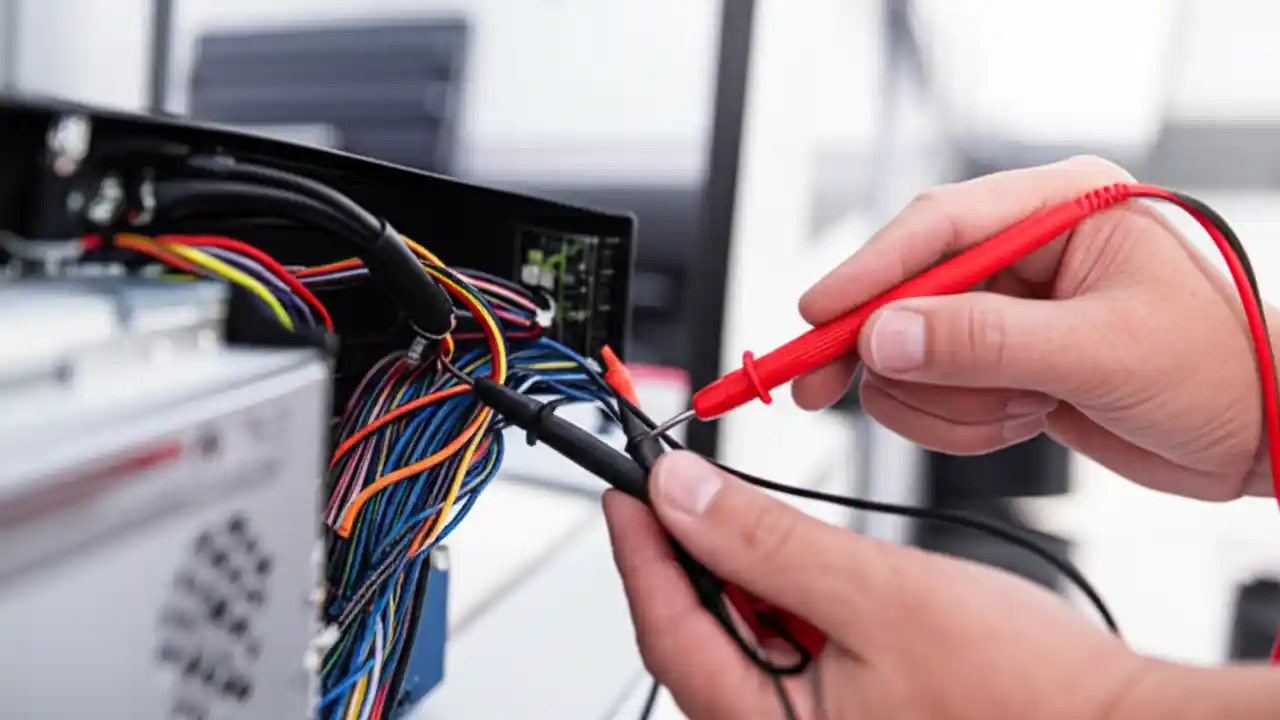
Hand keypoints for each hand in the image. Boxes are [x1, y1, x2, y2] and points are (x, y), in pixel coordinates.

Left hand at [604, 451, 1151, 718]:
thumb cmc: (1026, 692)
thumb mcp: (878, 594)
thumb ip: (767, 543)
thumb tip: (680, 494)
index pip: (668, 631)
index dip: (639, 548)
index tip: (626, 484)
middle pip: (694, 640)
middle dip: (685, 556)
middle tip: (677, 483)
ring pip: (738, 644)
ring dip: (735, 576)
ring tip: (741, 515)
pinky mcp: (842, 717)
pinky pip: (782, 656)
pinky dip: (779, 603)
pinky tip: (797, 566)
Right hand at [794, 155, 1267, 499]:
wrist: (1259, 438)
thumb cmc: (1218, 372)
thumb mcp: (1101, 352)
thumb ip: (987, 342)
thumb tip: (887, 337)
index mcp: (1060, 209)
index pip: (938, 226)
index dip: (869, 272)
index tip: (817, 316)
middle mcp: (1024, 253)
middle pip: (906, 291)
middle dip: (886, 351)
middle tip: (820, 388)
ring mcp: (1008, 311)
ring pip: (910, 354)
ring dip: (944, 402)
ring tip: (1015, 413)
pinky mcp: (1000, 363)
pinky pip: (934, 395)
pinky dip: (962, 425)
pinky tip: (1022, 422)